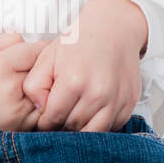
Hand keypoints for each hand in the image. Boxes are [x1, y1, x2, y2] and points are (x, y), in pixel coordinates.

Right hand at [0, 33, 44, 133]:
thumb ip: (6, 39)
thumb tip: (29, 40)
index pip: (36, 50)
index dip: (38, 50)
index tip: (36, 52)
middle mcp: (11, 88)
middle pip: (44, 70)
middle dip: (41, 66)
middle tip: (32, 67)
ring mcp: (19, 109)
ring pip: (48, 89)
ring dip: (45, 84)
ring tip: (28, 83)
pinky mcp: (25, 124)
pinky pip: (45, 107)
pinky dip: (42, 101)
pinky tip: (29, 98)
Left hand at [22, 0, 146, 131]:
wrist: (113, 29)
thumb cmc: (79, 43)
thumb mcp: (46, 57)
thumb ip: (34, 85)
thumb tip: (39, 109)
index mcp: (73, 81)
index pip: (53, 118)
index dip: (45, 120)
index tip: (45, 117)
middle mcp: (97, 93)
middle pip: (72, 127)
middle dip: (62, 124)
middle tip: (60, 114)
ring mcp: (116, 100)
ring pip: (92, 133)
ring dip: (81, 128)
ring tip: (75, 115)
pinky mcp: (129, 104)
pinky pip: (111, 127)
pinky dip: (100, 125)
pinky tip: (93, 111)